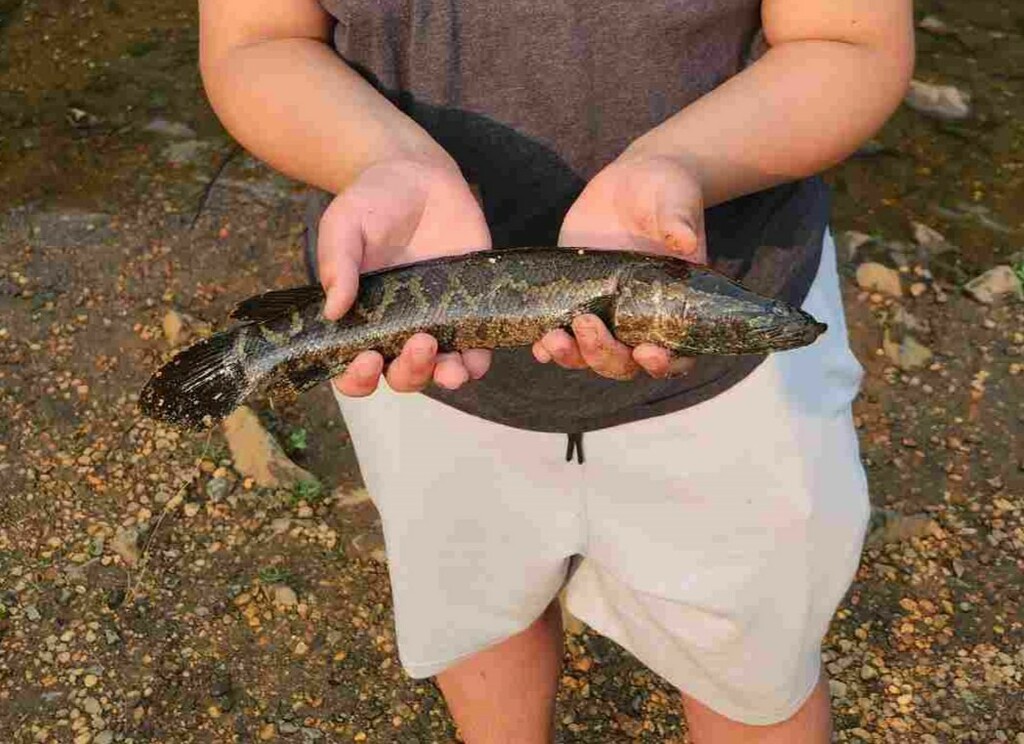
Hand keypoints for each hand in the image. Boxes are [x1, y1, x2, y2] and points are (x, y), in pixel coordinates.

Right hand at [318, 157, 491, 396]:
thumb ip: (337, 264)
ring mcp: (437, 323)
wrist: (416, 176)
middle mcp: (398, 330)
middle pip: (402, 376)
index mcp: (362, 321)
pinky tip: (478, 356)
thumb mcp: (343, 226)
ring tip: (453, 369)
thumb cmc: (371, 205)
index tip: (367, 358)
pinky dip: (479, 359)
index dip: (357, 377)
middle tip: (419, 344)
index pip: (354, 369)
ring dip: (447, 376)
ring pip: (441, 371)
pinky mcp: (471, 309)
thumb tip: (333, 311)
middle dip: (410, 372)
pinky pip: (478, 348)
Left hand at [534, 154, 706, 379]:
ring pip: (589, 356)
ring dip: (571, 356)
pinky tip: (537, 342)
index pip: (676, 356)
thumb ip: (679, 223)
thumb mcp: (677, 204)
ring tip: (552, 339)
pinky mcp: (576, 300)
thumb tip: (685, 240)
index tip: (645, 352)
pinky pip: (563, 335)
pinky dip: (548, 346)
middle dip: (603, 354)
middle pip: (624, 363)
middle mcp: (639, 320)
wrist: (634, 181)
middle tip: (585, 324)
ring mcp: (606, 315)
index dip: (662, 364)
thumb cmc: (668, 195)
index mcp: (674, 308)